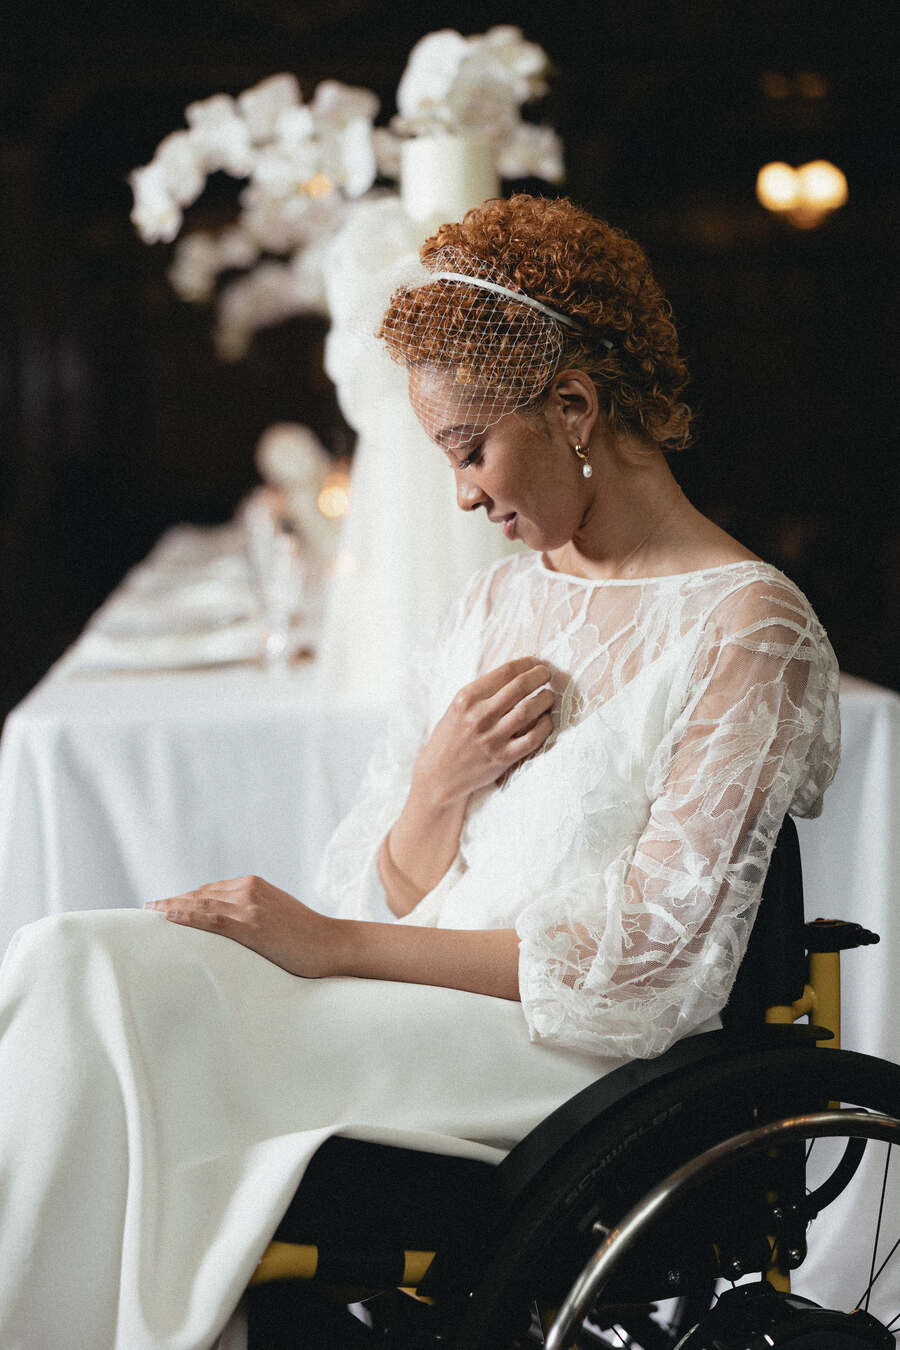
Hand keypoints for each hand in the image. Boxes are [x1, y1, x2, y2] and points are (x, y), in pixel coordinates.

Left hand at [144, 876, 338, 977]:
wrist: (331, 944)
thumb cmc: (305, 936)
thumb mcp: (275, 915)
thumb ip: (251, 913)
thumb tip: (225, 928)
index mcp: (253, 884)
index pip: (210, 890)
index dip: (185, 899)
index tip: (165, 906)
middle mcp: (249, 889)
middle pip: (201, 894)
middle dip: (173, 902)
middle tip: (148, 909)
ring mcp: (249, 905)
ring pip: (201, 904)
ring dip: (172, 908)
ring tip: (150, 914)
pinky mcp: (251, 924)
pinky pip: (211, 919)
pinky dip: (187, 916)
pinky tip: (170, 918)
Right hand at [412, 658, 553, 808]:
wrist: (440, 775)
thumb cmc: (451, 737)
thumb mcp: (458, 707)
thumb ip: (483, 692)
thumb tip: (517, 674)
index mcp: (467, 698)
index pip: (504, 672)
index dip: (526, 663)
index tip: (535, 663)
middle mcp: (479, 715)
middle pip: (520, 686)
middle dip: (539, 675)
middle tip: (546, 673)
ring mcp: (492, 737)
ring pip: (529, 710)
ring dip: (545, 699)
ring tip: (548, 696)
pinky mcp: (503, 757)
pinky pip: (533, 738)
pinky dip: (545, 726)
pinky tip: (546, 720)